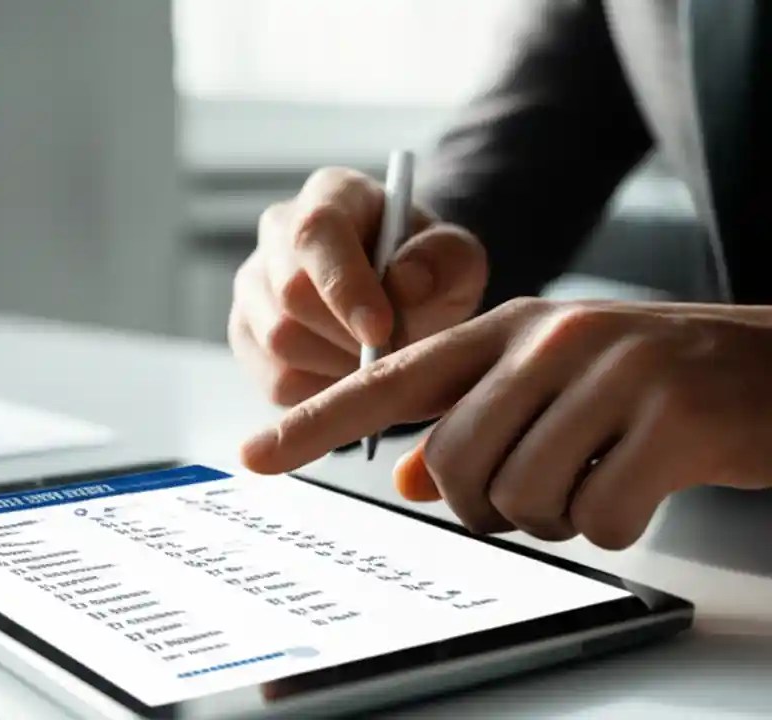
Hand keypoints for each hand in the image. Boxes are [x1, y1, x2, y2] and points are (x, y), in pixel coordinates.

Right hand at [228, 167, 487, 405]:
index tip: (380, 330)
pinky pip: (274, 379)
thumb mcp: (456, 258)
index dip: (343, 284)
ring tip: (374, 363)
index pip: (315, 232)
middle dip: (347, 337)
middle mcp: (277, 233)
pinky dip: (320, 392)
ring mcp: (253, 285)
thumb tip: (404, 283)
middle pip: (289, 294)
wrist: (404, 300)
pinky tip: (347, 375)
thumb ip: (443, 260)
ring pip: (277, 341)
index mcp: (330, 195)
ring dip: (336, 367)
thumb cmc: (427, 270)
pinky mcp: (246, 335)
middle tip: (392, 354)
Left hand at [240, 298, 771, 548]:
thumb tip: (414, 480)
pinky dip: (613, 525)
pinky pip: (595, 519)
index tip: (252, 455)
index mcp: (506, 327)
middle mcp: (548, 338)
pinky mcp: (671, 418)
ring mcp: (610, 373)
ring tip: (601, 472)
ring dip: (554, 514)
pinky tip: (644, 482)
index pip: (390, 380)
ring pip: (520, 496)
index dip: (316, 423)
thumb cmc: (646, 385)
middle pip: (456, 462)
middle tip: (545, 484)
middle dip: (488, 502)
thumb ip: (474, 425)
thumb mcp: (551, 389)